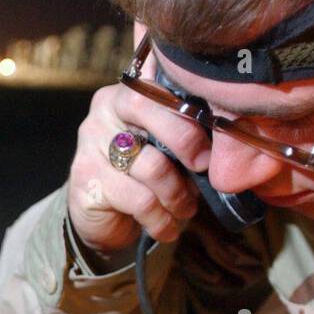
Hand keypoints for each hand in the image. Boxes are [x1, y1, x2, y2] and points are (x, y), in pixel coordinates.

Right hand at [67, 22, 210, 255]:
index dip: (186, 110)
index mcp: (125, 95)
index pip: (156, 85)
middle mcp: (102, 112)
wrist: (105, 221)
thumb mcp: (168, 151)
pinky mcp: (86, 181)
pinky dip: (161, 219)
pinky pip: (139, 199)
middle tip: (202, 168)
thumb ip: (186, 133)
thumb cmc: (144, 179)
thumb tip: (228, 135)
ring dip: (177, 194)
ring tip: (185, 210)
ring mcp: (89, 145)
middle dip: (184, 140)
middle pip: (145, 107)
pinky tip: (167, 228)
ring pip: (150, 164)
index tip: (210, 143)